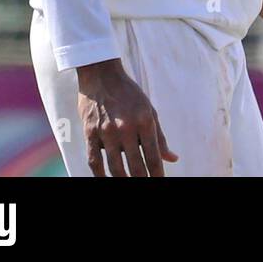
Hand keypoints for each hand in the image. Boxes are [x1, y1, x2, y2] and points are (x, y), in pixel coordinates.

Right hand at [76, 59, 177, 176]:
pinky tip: (106, 180)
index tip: (160, 182)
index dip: (157, 173)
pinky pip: (94, 160)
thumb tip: (172, 158)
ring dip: (123, 180)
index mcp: (145, 121)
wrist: (102, 75)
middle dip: (142, 180)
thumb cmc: (130, 94)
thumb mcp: (150, 110)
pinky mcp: (90, 132)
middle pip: (135, 165)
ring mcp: (106, 131)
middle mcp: (126, 127)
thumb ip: (160, 137)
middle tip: (146, 185)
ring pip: (115, 167)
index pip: (153, 155)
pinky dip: (100, 175)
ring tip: (129, 184)